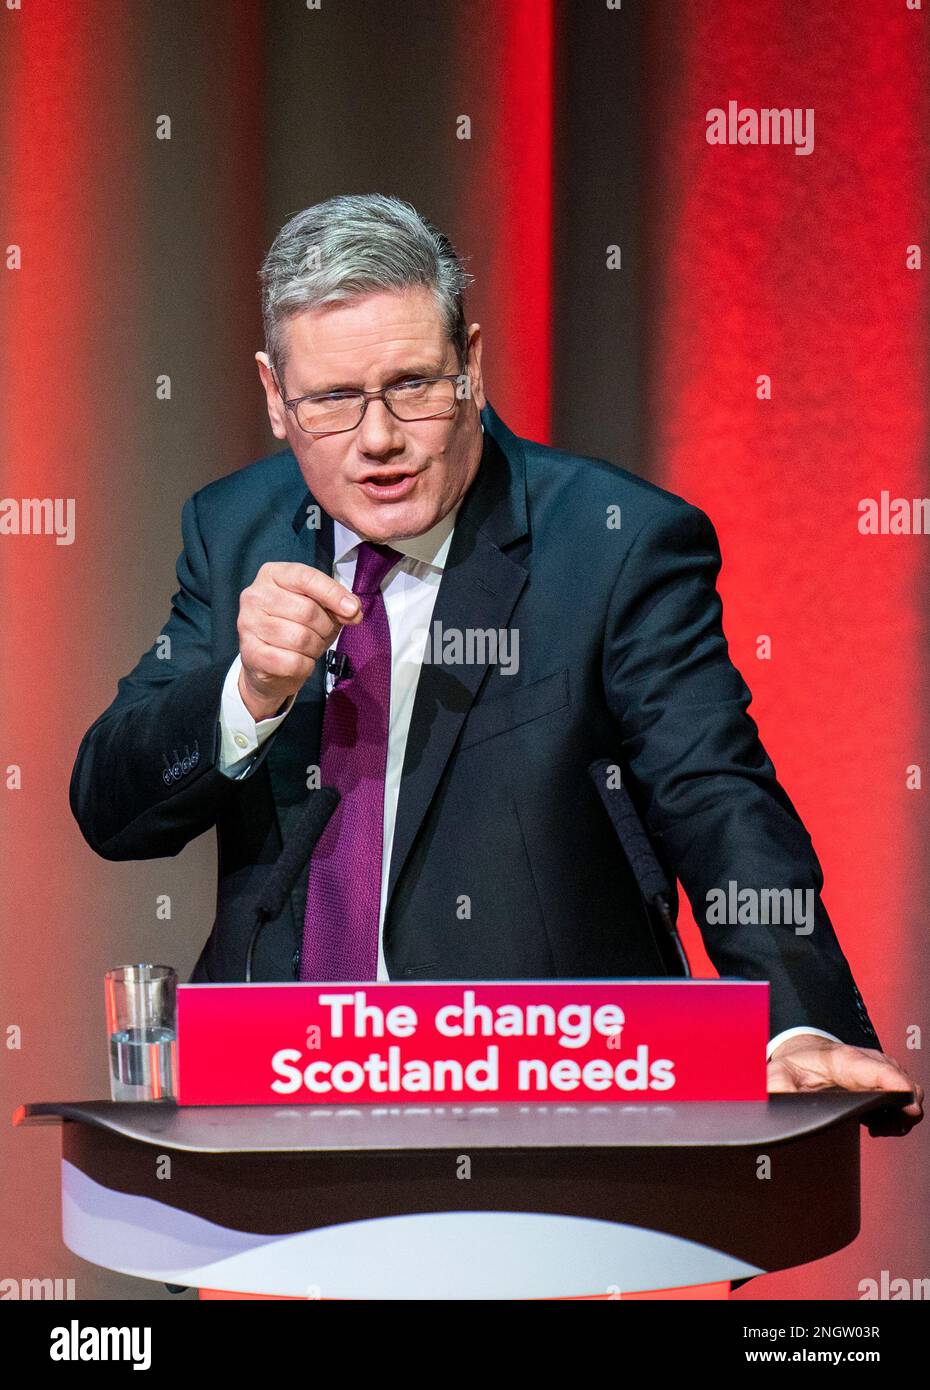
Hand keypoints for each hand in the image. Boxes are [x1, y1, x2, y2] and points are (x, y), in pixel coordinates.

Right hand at [238, 561, 361, 719]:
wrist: (268, 665)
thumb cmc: (295, 627)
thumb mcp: (319, 608)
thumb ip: (338, 604)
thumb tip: (353, 611)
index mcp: (272, 575)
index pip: (306, 577)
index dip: (333, 594)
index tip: (353, 610)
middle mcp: (254, 596)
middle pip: (306, 610)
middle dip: (325, 627)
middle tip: (324, 635)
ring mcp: (247, 624)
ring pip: (300, 638)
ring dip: (315, 647)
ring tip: (310, 647)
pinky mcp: (249, 653)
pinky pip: (292, 662)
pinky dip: (305, 666)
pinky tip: (300, 662)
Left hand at [767, 1033, 923, 1135]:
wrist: (801, 1056)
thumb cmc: (793, 1065)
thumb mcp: (778, 1073)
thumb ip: (777, 1085)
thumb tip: (778, 1099)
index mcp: (845, 1060)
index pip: (879, 1070)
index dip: (898, 1087)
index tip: (909, 1107)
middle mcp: (867, 1063)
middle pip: (902, 1083)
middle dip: (906, 1107)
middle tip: (887, 1128)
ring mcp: (876, 1073)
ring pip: (906, 1093)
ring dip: (901, 1115)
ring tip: (879, 1129)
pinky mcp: (880, 1085)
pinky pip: (901, 1100)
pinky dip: (898, 1116)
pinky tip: (879, 1126)